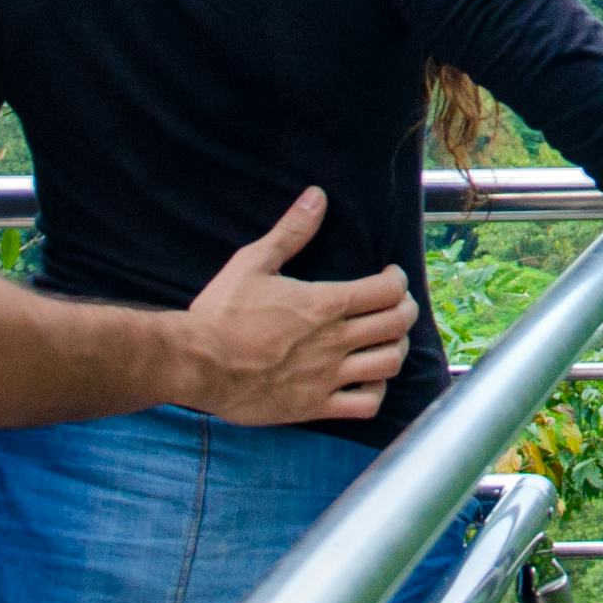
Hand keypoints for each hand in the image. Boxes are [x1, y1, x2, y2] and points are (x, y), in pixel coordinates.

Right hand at [178, 187, 418, 424]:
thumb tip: (317, 197)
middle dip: (406, 310)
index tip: (391, 277)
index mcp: (324, 303)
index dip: (398, 281)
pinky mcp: (315, 406)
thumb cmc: (221, 312)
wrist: (196, 363)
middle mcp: (334, 340)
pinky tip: (368, 380)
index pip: (387, 291)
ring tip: (388, 340)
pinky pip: (365, 406)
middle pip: (397, 324)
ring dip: (397, 348)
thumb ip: (291, 232)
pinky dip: (376, 392)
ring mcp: (327, 376)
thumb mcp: (253, 262)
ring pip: (389, 363)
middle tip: (399, 305)